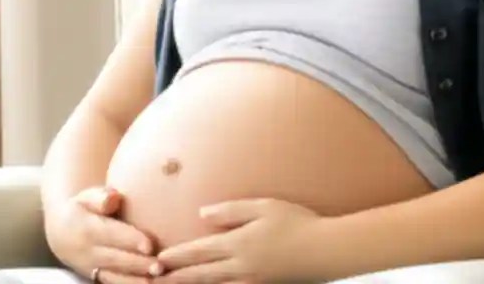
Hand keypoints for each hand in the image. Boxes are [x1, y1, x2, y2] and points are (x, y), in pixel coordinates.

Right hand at [45, 185, 160, 283]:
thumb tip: (112, 197)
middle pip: (116, 259)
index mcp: (87, 228)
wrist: (61, 235)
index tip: (149, 245)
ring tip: (157, 279)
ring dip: (136, 280)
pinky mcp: (97, 279)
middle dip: (138, 264)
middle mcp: (88, 252)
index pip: (111, 234)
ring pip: (115, 277)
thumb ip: (99, 196)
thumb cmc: (82, 210)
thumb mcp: (85, 198)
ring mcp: (92, 269)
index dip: (131, 239)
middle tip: (160, 266)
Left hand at [152, 198, 327, 283]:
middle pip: (201, 275)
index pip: (198, 252)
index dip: (176, 257)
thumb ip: (230, 210)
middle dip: (176, 278)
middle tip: (155, 281)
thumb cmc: (297, 222)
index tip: (158, 260)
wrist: (328, 250)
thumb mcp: (262, 207)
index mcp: (238, 244)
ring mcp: (252, 281)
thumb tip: (202, 214)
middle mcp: (241, 267)